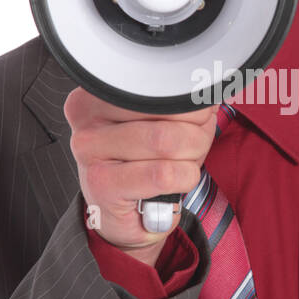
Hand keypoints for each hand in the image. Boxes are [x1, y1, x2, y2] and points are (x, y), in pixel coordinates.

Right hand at [63, 88, 218, 265]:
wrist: (122, 215)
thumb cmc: (144, 164)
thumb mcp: (165, 124)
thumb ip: (183, 103)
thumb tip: (210, 91)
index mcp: (99, 93)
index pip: (161, 83)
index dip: (192, 104)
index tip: (198, 117)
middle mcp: (88, 119)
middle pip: (167, 111)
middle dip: (196, 132)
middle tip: (193, 147)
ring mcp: (89, 152)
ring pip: (166, 142)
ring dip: (191, 157)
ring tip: (183, 165)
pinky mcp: (102, 185)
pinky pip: (163, 174)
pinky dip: (183, 178)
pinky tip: (175, 182)